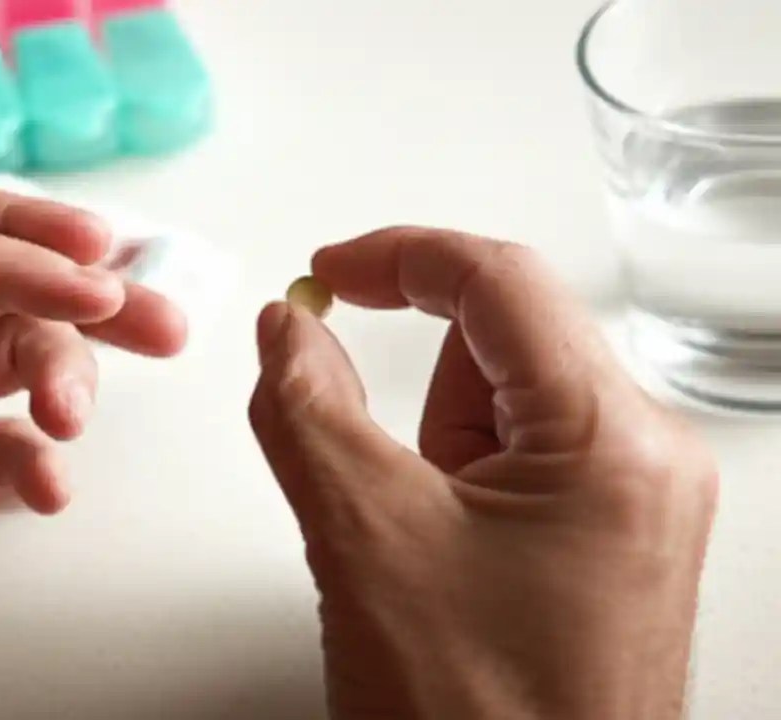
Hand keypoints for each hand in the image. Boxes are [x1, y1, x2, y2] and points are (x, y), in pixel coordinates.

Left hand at [0, 189, 185, 623]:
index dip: (33, 237)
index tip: (92, 255)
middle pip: (18, 300)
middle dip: (89, 306)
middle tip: (151, 323)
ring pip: (25, 372)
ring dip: (66, 386)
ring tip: (70, 418)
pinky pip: (5, 460)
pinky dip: (38, 469)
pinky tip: (49, 484)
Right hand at [250, 227, 716, 718]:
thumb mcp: (363, 540)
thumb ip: (307, 408)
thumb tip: (283, 325)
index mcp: (612, 443)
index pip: (500, 283)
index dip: (398, 257)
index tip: (325, 270)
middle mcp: (647, 463)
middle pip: (502, 347)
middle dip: (415, 393)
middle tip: (375, 471)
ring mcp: (634, 506)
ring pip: (502, 408)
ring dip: (428, 448)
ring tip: (413, 549)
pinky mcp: (608, 542)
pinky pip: (515, 465)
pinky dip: (450, 483)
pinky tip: (435, 562)